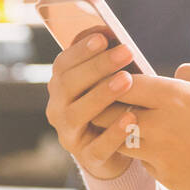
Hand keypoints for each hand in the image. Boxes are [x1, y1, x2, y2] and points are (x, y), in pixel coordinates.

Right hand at [45, 33, 144, 179]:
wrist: (114, 151)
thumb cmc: (113, 105)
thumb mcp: (107, 81)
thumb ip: (105, 60)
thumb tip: (107, 32)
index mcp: (61, 87)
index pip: (63, 64)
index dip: (81, 50)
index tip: (103, 36)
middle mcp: (59, 109)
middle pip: (70, 85)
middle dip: (98, 66)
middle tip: (125, 51)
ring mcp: (70, 135)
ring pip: (78, 113)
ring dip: (102, 94)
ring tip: (127, 80)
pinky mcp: (88, 157)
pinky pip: (98, 146)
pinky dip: (114, 132)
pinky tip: (131, 118)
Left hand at [111, 65, 189, 189]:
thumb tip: (174, 75)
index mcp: (176, 96)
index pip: (122, 83)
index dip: (114, 78)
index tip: (119, 77)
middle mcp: (160, 125)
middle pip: (107, 112)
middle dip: (106, 104)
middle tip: (115, 100)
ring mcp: (159, 154)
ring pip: (116, 139)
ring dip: (119, 130)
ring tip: (134, 123)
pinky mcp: (164, 177)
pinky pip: (141, 160)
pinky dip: (144, 152)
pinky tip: (163, 147)